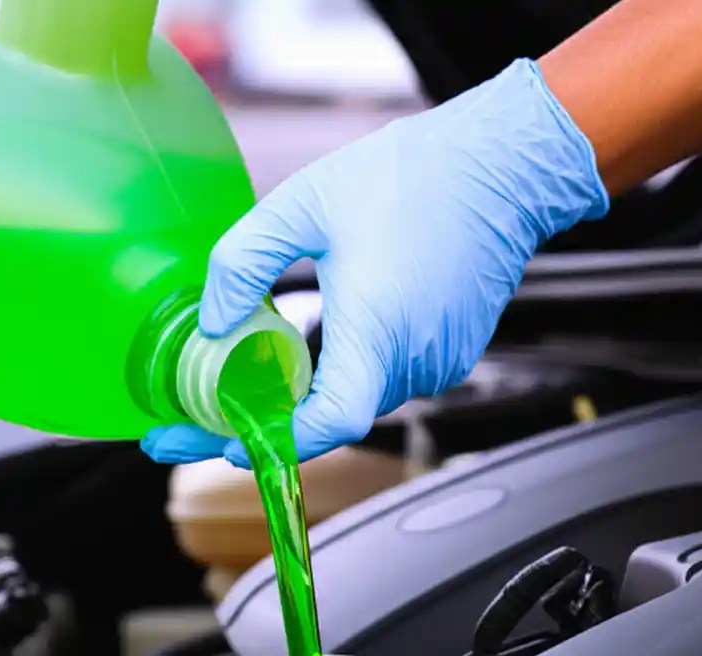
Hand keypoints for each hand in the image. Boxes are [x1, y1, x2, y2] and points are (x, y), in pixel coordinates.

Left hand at [141, 59, 607, 466]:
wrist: (498, 165)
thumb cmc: (410, 176)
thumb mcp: (301, 204)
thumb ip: (243, 264)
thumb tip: (213, 324)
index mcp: (377, 324)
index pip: (334, 419)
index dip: (280, 441)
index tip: (231, 443)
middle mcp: (415, 355)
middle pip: (333, 414)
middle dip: (269, 416)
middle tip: (203, 412)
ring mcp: (439, 358)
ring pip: (358, 395)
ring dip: (308, 390)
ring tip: (252, 370)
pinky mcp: (451, 351)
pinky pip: (385, 376)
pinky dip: (345, 370)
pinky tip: (314, 342)